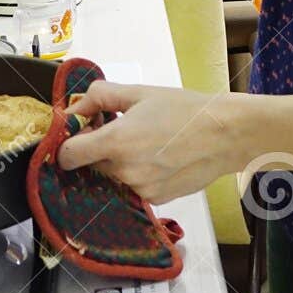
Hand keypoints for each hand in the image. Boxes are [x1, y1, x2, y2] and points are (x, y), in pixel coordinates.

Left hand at [58, 81, 245, 203]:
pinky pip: (133, 187)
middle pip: (91, 165)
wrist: (225, 135)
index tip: (81, 133)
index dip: (68, 144)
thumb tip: (73, 108)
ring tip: (146, 142)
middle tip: (122, 129)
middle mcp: (124, 171)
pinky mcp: (156, 200)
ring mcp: (140, 189)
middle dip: (98, 149)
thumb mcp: (139, 93)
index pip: (67, 156)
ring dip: (119, 162)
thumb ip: (100, 96)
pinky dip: (138, 174)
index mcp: (116, 141)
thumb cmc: (185, 109)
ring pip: (113, 176)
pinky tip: (159, 157)